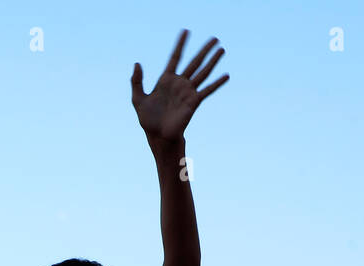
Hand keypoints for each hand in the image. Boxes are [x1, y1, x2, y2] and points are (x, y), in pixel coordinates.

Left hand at [131, 30, 228, 144]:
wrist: (158, 136)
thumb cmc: (148, 119)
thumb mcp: (138, 99)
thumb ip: (137, 81)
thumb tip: (137, 63)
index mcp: (166, 80)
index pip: (175, 57)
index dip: (180, 44)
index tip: (186, 31)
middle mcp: (180, 83)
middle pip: (194, 62)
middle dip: (204, 50)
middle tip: (214, 38)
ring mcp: (188, 92)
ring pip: (203, 72)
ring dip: (213, 61)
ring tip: (222, 49)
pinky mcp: (194, 102)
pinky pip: (207, 90)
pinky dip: (217, 83)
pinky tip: (226, 75)